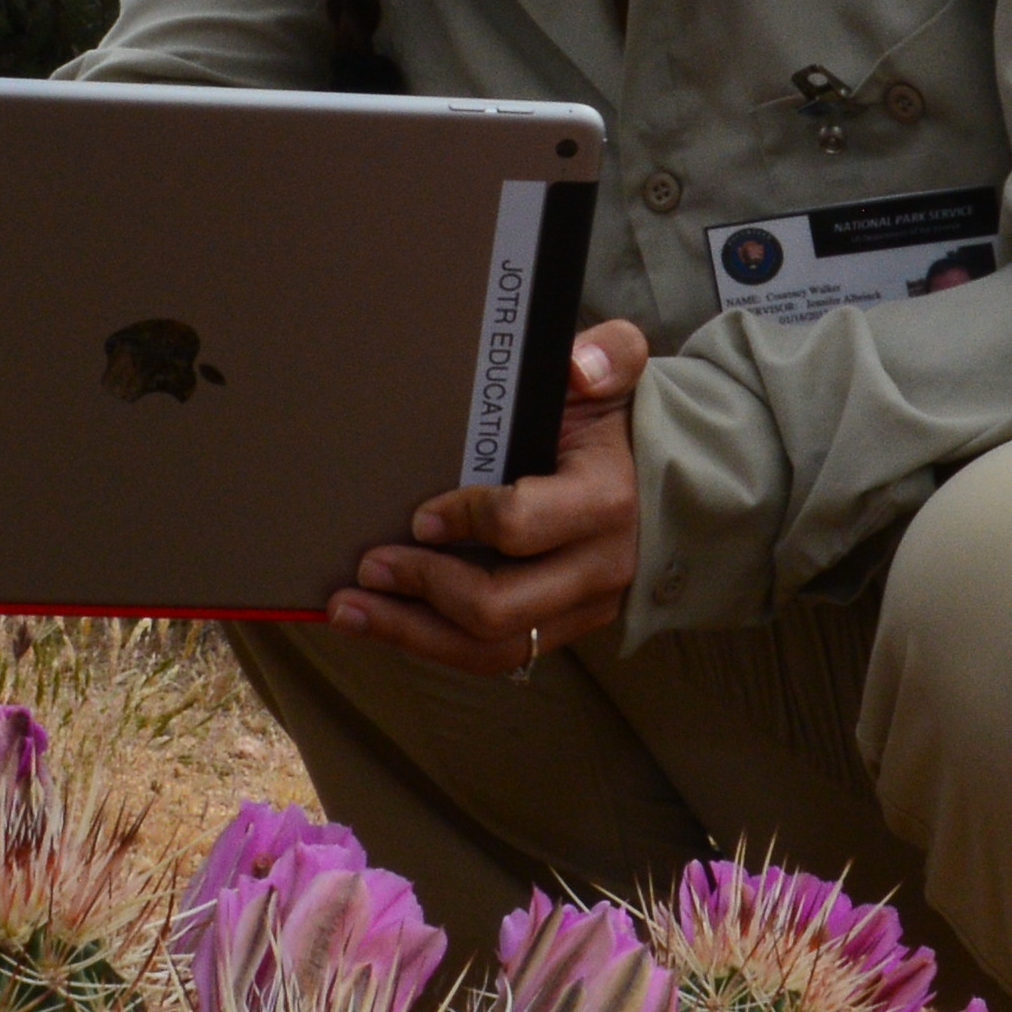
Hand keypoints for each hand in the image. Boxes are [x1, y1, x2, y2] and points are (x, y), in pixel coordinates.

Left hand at [332, 319, 650, 677]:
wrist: (663, 477)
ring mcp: (580, 609)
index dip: (465, 521)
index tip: (419, 513)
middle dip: (422, 588)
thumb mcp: (617, 374)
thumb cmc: (615, 422)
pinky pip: (495, 656)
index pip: (522, 526)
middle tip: (368, 564)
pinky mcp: (559, 629)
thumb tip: (578, 366)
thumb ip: (610, 355)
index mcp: (605, 501)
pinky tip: (381, 622)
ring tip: (348, 610)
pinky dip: (430, 643)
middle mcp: (597, 568)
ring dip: (411, 632)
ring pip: (491, 648)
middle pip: (499, 608)